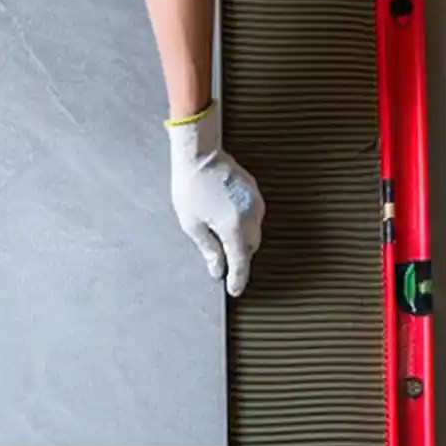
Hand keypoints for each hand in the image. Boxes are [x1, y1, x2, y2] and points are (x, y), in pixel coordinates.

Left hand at [167, 102, 265, 295]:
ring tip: (220, 232)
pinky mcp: (254, 191)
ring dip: (242, 238)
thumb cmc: (190, 188)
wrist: (199, 154)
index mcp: (234, 226)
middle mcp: (251, 215)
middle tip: (222, 259)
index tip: (235, 290)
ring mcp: (255, 201)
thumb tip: (218, 269)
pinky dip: (244, 222)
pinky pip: (254, 215)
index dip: (238, 278)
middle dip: (239, 255)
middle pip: (251, 246)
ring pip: (255, 231)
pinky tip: (226, 216)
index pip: (241, 260)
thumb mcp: (192, 223)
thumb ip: (208, 249)